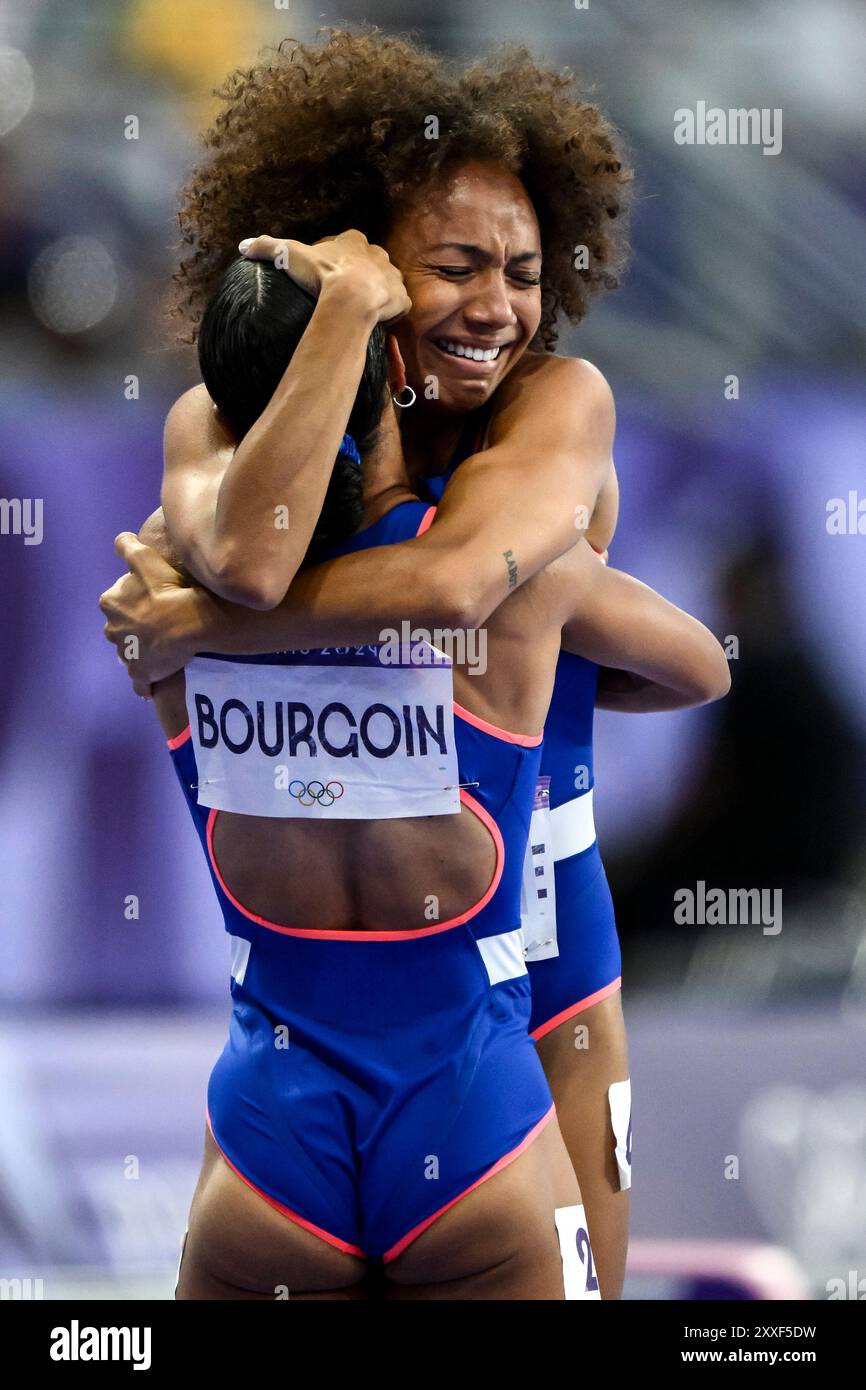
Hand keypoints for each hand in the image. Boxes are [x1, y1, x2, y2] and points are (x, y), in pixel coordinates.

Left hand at [99, 533, 212, 696]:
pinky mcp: (142, 674)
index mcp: (110, 603)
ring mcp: (127, 655)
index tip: (154, 599)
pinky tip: (155, 683)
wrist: (189, 623)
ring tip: (164, 647)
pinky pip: (140, 683)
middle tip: (160, 623)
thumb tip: (121, 539)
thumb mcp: (146, 558)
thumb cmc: (168, 590)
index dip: (135, 599)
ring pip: (131, 652)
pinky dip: (145, 683)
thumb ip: (128, 546)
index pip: (118, 600)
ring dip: (142, 650)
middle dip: (135, 627)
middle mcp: (112, 630)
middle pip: (122, 627)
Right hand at [238, 229, 410, 323]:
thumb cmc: (322, 274)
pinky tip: (378, 321)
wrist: (351, 299)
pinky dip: (391, 313)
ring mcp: (393, 277)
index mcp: (354, 241)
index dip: (339, 258)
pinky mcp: (402, 299)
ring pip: (387, 282)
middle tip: (346, 292)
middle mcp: (378, 254)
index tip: (329, 272)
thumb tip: (243, 245)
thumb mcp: (289, 255)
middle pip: (371, 262)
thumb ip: (268, 247)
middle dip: (363, 273)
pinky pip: (399, 305)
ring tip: (363, 309)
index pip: (348, 244)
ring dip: (379, 292)